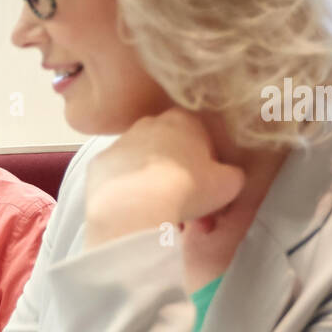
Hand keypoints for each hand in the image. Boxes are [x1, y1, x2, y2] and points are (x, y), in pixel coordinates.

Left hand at [83, 108, 245, 247]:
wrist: (135, 206)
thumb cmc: (188, 189)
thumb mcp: (229, 183)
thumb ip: (232, 174)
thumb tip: (229, 176)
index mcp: (184, 119)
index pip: (201, 134)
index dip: (207, 161)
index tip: (208, 184)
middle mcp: (149, 122)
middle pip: (169, 148)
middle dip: (178, 172)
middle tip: (186, 203)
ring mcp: (120, 142)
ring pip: (142, 162)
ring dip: (152, 182)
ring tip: (159, 212)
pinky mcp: (98, 164)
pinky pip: (118, 177)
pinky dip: (126, 191)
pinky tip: (134, 210)